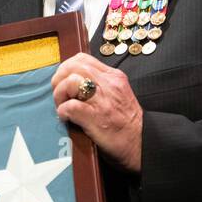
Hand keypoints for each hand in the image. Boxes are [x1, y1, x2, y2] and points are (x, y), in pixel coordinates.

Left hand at [51, 52, 143, 172]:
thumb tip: (75, 82)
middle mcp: (108, 84)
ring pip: (69, 82)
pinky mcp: (94, 116)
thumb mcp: (118, 94)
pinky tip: (67, 118)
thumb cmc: (127, 123)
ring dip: (60, 95)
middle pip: (72, 66)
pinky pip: (70, 106)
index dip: (67, 69)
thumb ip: (101, 84)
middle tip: (61, 95)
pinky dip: (63, 112)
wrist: (142, 142)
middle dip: (59, 80)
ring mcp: (101, 100)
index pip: (82, 58)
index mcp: (113, 77)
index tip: (65, 81)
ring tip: (63, 106)